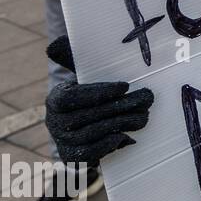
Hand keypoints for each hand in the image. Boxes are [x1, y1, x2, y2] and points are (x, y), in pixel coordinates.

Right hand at [44, 36, 153, 166]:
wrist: (84, 124)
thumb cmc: (90, 94)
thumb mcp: (84, 74)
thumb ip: (75, 59)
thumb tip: (56, 45)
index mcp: (56, 98)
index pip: (73, 96)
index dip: (99, 91)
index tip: (125, 86)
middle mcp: (53, 121)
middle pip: (87, 116)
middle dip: (120, 107)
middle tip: (146, 99)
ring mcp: (61, 140)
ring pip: (91, 133)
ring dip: (120, 124)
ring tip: (144, 116)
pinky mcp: (72, 156)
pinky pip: (89, 153)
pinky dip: (108, 145)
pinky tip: (126, 136)